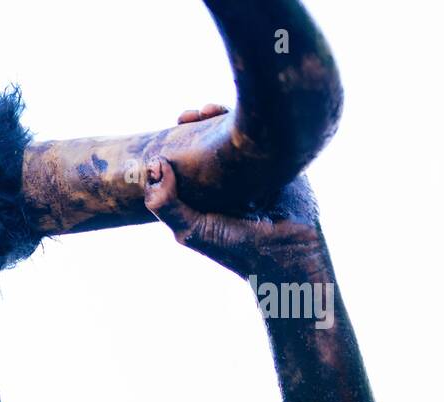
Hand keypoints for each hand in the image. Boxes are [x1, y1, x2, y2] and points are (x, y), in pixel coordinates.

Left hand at [143, 105, 325, 280]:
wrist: (288, 250)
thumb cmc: (235, 245)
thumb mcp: (190, 229)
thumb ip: (165, 204)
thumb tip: (155, 163)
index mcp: (203, 193)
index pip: (184, 160)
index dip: (175, 142)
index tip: (172, 128)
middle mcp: (225, 179)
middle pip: (206, 142)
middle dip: (196, 124)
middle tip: (189, 115)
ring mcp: (251, 168)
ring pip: (233, 134)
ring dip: (220, 117)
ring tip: (209, 109)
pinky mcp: (277, 161)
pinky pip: (263, 134)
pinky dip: (253, 120)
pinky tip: (244, 110)